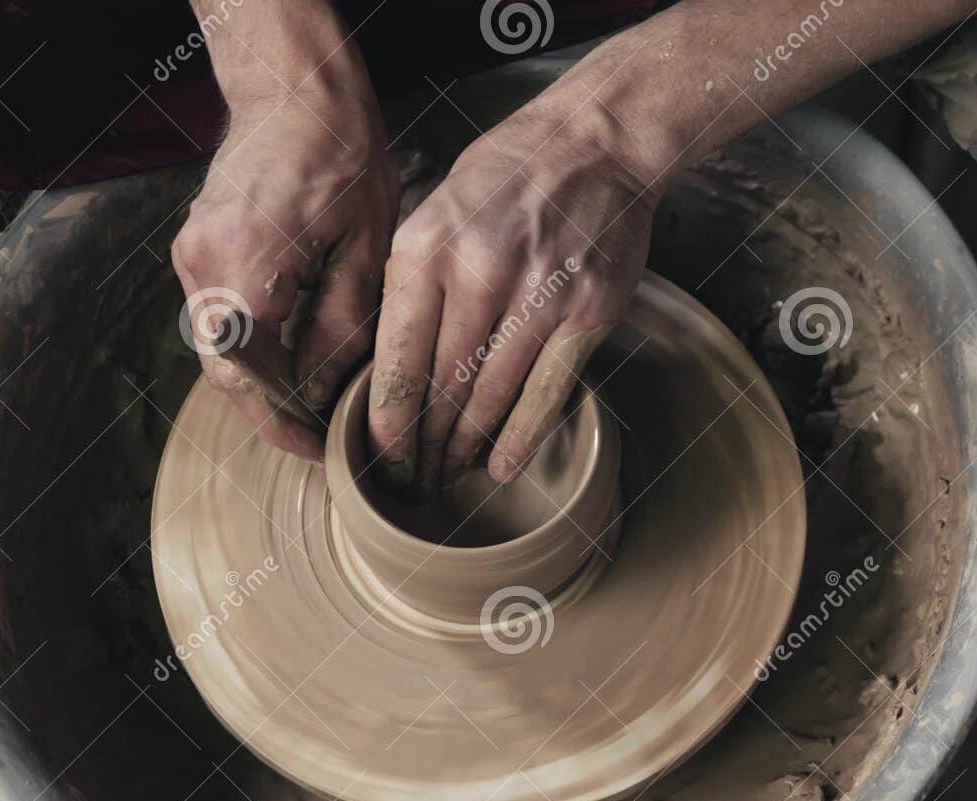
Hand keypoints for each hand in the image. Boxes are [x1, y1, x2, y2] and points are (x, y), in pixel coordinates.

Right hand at [171, 12, 399, 460]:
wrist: (295, 94)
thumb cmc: (344, 160)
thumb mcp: (368, 250)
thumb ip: (343, 327)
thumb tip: (325, 394)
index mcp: (247, 268)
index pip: (251, 380)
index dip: (284, 424)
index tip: (320, 449)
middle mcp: (204, 267)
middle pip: (228, 373)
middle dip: (274, 409)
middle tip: (324, 433)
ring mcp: (191, 256)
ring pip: (220, 349)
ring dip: (264, 377)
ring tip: (318, 397)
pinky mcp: (193, 248)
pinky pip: (219, 317)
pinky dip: (254, 343)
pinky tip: (297, 351)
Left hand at [369, 109, 658, 488]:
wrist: (596, 143)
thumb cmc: (508, 177)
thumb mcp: (435, 211)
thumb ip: (410, 281)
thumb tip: (387, 364)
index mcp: (426, 249)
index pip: (397, 361)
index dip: (387, 424)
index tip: (380, 457)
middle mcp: (478, 275)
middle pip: (440, 389)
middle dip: (421, 446)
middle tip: (410, 481)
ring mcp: (538, 296)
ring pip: (490, 398)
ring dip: (464, 447)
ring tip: (447, 475)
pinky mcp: (586, 313)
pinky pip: (546, 392)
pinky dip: (521, 438)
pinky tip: (499, 466)